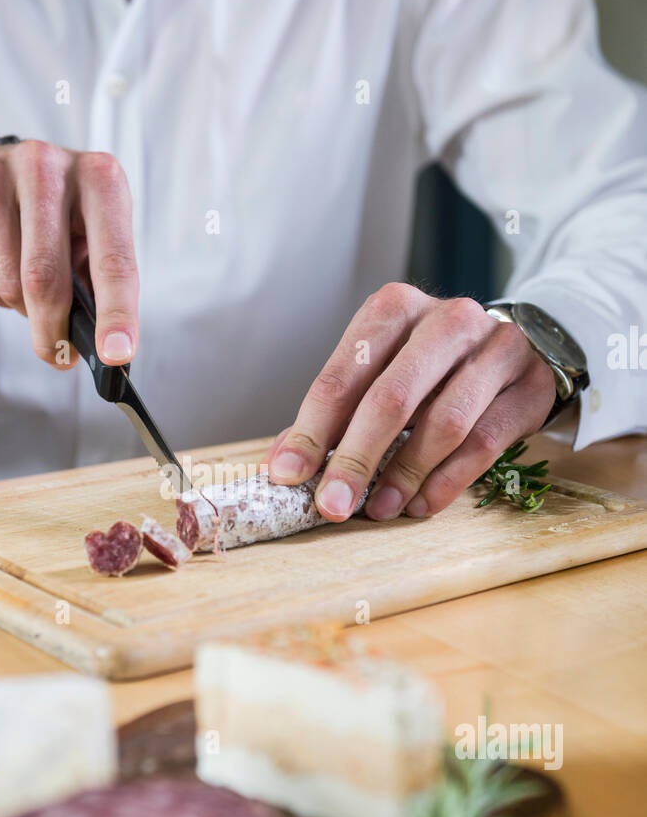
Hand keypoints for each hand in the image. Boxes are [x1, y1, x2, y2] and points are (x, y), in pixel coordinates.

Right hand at [0, 141, 137, 367]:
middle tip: (58, 355)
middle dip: (52, 331)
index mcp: (100, 177)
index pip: (112, 259)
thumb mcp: (96, 240)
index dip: (116, 313)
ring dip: (21, 308)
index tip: (116, 355)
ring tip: (29, 285)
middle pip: (44, 279)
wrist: (9, 173)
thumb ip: (100, 287)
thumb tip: (100, 349)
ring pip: (7, 283)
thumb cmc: (66, 219)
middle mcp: (45, 165)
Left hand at [267, 284, 556, 519]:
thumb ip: (335, 414)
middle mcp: (448, 319)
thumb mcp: (379, 373)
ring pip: (445, 422)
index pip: (345, 374)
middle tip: (333, 504)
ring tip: (378, 508)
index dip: (312, 430)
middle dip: (356, 459)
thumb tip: (284, 466)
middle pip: (394, 397)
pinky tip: (420, 504)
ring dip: (405, 475)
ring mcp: (497, 348)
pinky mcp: (531, 384)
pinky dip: (447, 481)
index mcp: (395, 308)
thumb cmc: (430, 366)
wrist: (514, 348)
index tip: (288, 476)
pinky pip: (485, 442)